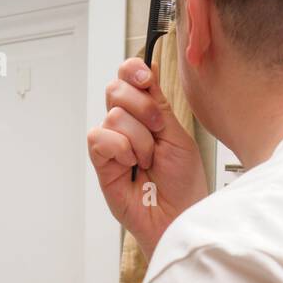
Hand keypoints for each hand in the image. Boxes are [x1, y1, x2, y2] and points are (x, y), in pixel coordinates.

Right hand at [87, 58, 208, 260]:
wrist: (178, 216)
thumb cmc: (183, 184)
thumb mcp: (177, 135)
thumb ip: (159, 103)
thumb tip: (150, 65)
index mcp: (147, 115)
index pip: (129, 78)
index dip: (133, 71)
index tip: (147, 80)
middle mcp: (126, 126)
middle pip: (115, 90)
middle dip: (141, 106)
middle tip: (157, 130)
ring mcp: (112, 145)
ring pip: (114, 116)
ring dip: (139, 139)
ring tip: (148, 161)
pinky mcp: (101, 164)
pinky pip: (99, 139)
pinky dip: (120, 149)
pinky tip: (132, 166)